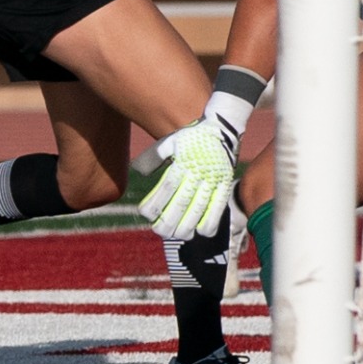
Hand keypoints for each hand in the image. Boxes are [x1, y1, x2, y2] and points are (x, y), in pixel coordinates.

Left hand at [137, 115, 238, 239]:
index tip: (145, 214)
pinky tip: (200, 232)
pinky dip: (211, 222)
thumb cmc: (190, 139)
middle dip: (169, 221)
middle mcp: (198, 171)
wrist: (222, 128)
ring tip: (177, 235)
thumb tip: (137, 171)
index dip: (155, 202)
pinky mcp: (225, 184)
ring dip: (187, 226)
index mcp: (183, 161)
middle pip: (182, 202)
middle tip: (158, 231)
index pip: (168, 186)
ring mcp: (214, 179)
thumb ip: (152, 157)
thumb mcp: (169, 142)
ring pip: (200, 208)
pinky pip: (219, 207)